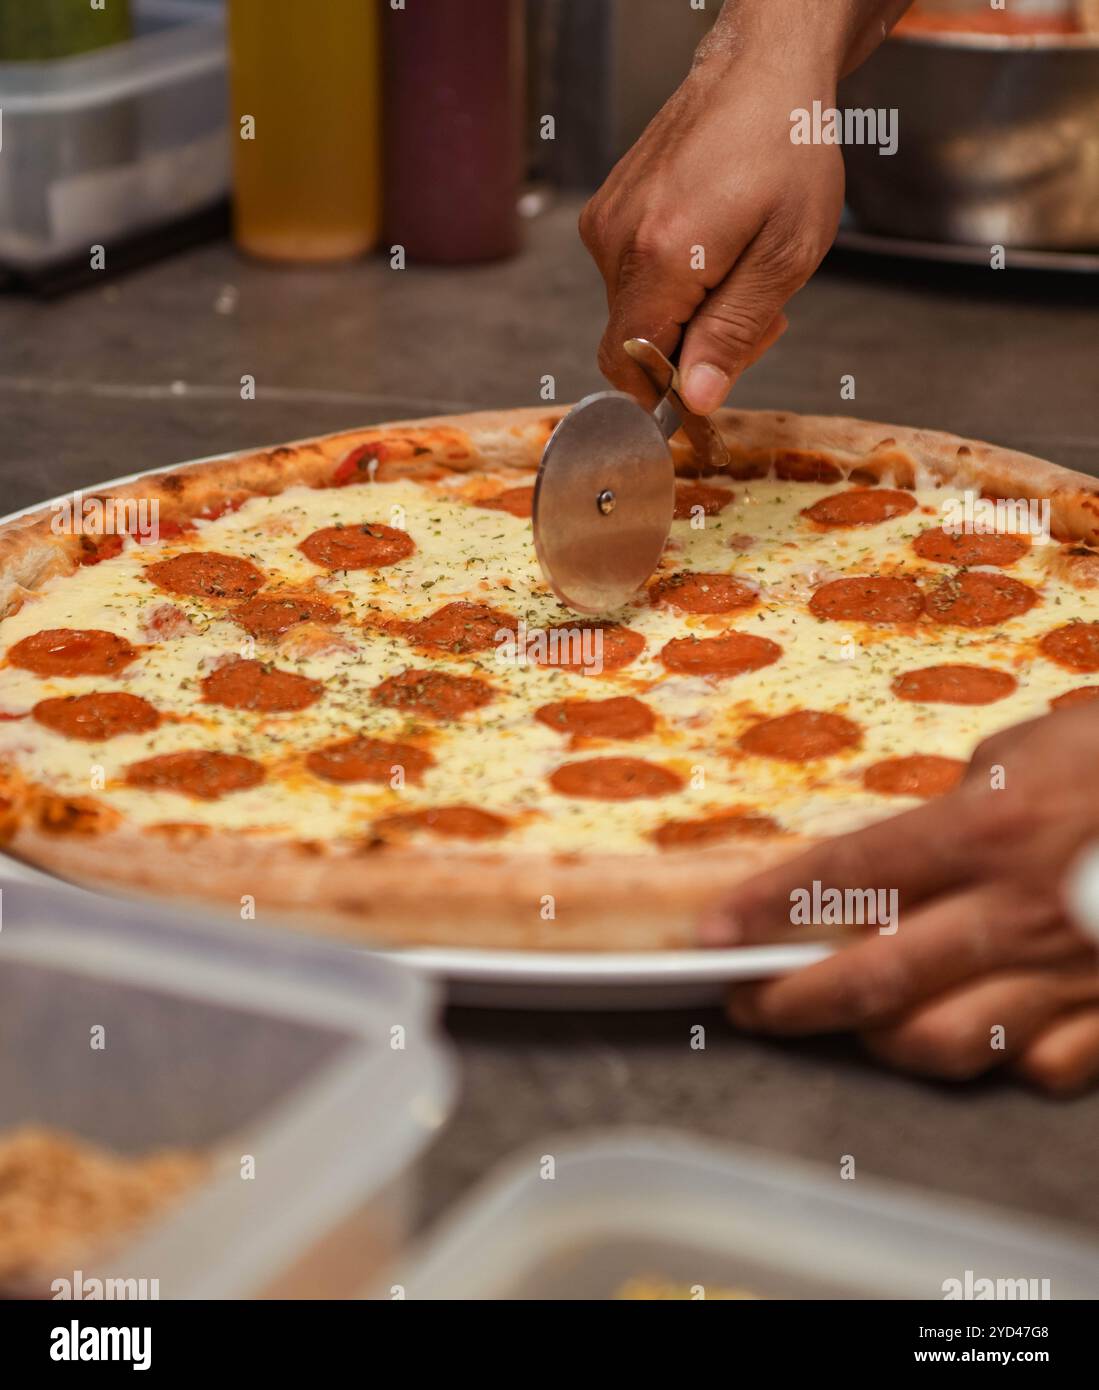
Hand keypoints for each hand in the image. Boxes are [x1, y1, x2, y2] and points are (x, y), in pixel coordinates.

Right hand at [579, 1, 910, 411]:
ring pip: (635, 315)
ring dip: (687, 316)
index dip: (666, 391)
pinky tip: (714, 251)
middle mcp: (617, 241)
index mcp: (660, 256)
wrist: (760, 70)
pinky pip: (630, 280)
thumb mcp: (786, 256)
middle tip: (755, 318)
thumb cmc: (787, 149)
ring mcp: (605, 223)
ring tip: (740, 272)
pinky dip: (673, 286)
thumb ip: (735, 333)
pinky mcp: (606, 212)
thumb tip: (697, 400)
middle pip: (636, 344)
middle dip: (692, 351)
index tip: (710, 387)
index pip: (631, 364)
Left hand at [700, 705, 1098, 1093]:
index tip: (713, 934)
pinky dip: (998, 1060)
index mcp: (984, 833)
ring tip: (855, 1024)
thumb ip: (962, 803)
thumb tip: (914, 841)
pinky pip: (1042, 1067)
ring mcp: (1071, 974)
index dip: (765, 909)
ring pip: (948, 1045)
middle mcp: (1016, 912)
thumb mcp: (1030, 747)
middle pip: (874, 980)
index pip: (844, 877)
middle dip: (792, 1002)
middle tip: (749, 1003)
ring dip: (882, 1041)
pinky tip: (980, 1036)